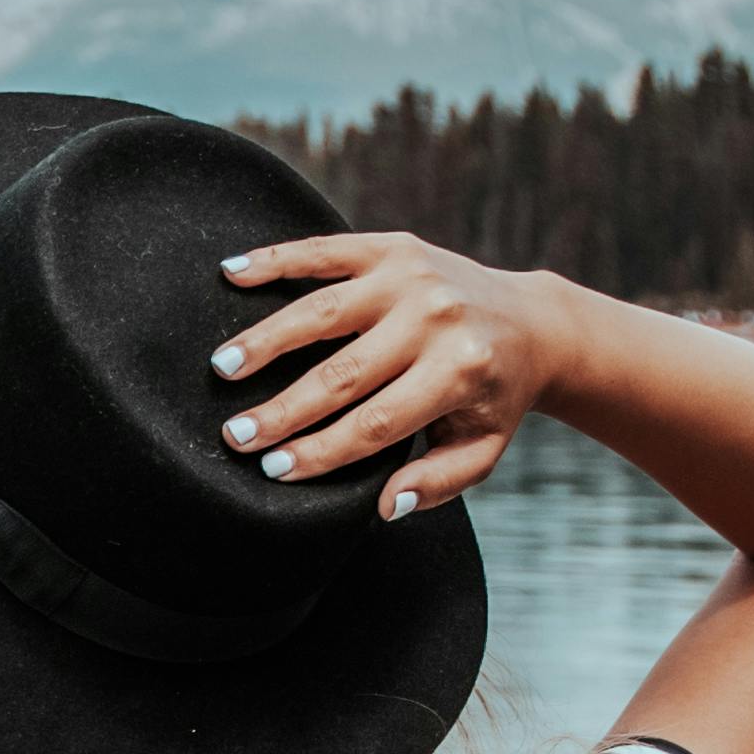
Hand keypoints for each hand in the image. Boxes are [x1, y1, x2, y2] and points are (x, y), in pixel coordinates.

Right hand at [207, 232, 577, 520]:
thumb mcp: (481, 448)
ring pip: (324, 313)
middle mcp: (436, 319)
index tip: (274, 469)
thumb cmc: (493, 396)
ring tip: (223, 367)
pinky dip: (276, 260)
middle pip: (344, 374)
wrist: (530, 321)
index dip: (322, 450)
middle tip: (234, 434)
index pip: (376, 423)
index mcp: (460, 371)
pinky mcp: (394, 246)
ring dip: (267, 340)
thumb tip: (386, 506)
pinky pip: (325, 253)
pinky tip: (232, 275)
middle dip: (284, 409)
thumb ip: (438, 482)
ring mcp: (412, 277)